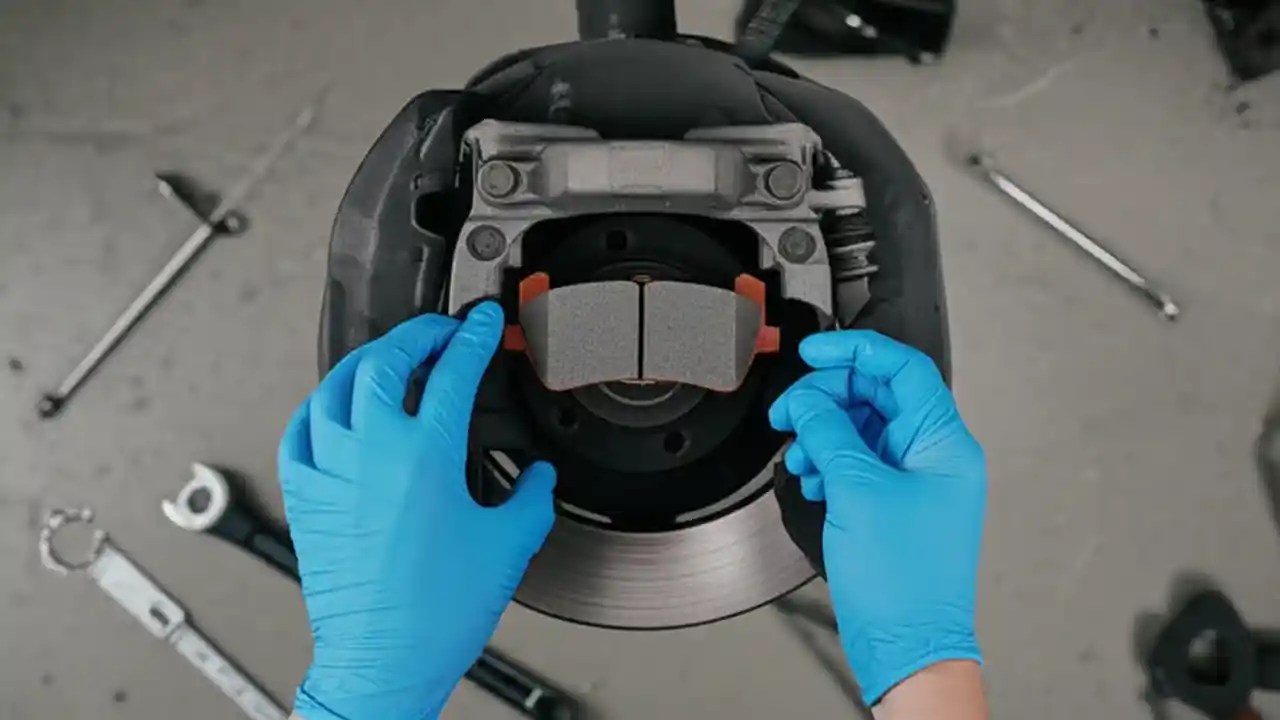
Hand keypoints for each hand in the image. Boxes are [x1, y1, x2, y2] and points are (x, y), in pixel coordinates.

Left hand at [278, 303, 556, 719]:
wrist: (383, 660)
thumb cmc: (434, 612)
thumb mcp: (507, 546)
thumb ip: (531, 499)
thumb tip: (537, 479)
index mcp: (425, 455)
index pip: (452, 371)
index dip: (473, 338)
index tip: (483, 326)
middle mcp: (370, 452)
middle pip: (385, 361)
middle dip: (417, 335)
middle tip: (440, 333)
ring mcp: (330, 471)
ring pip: (336, 387)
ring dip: (366, 361)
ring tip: (387, 357)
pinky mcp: (305, 496)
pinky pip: (300, 432)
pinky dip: (319, 408)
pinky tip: (333, 408)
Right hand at [768, 330, 985, 704]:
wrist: (907, 645)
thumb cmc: (903, 583)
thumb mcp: (857, 491)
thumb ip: (830, 433)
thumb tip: (808, 401)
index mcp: (944, 443)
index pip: (903, 369)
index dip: (856, 351)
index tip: (815, 353)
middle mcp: (934, 457)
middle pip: (876, 397)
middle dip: (827, 400)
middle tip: (791, 411)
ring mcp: (914, 481)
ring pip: (861, 429)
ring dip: (823, 434)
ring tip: (800, 453)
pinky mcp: (893, 504)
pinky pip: (857, 462)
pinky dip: (828, 462)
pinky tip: (812, 476)